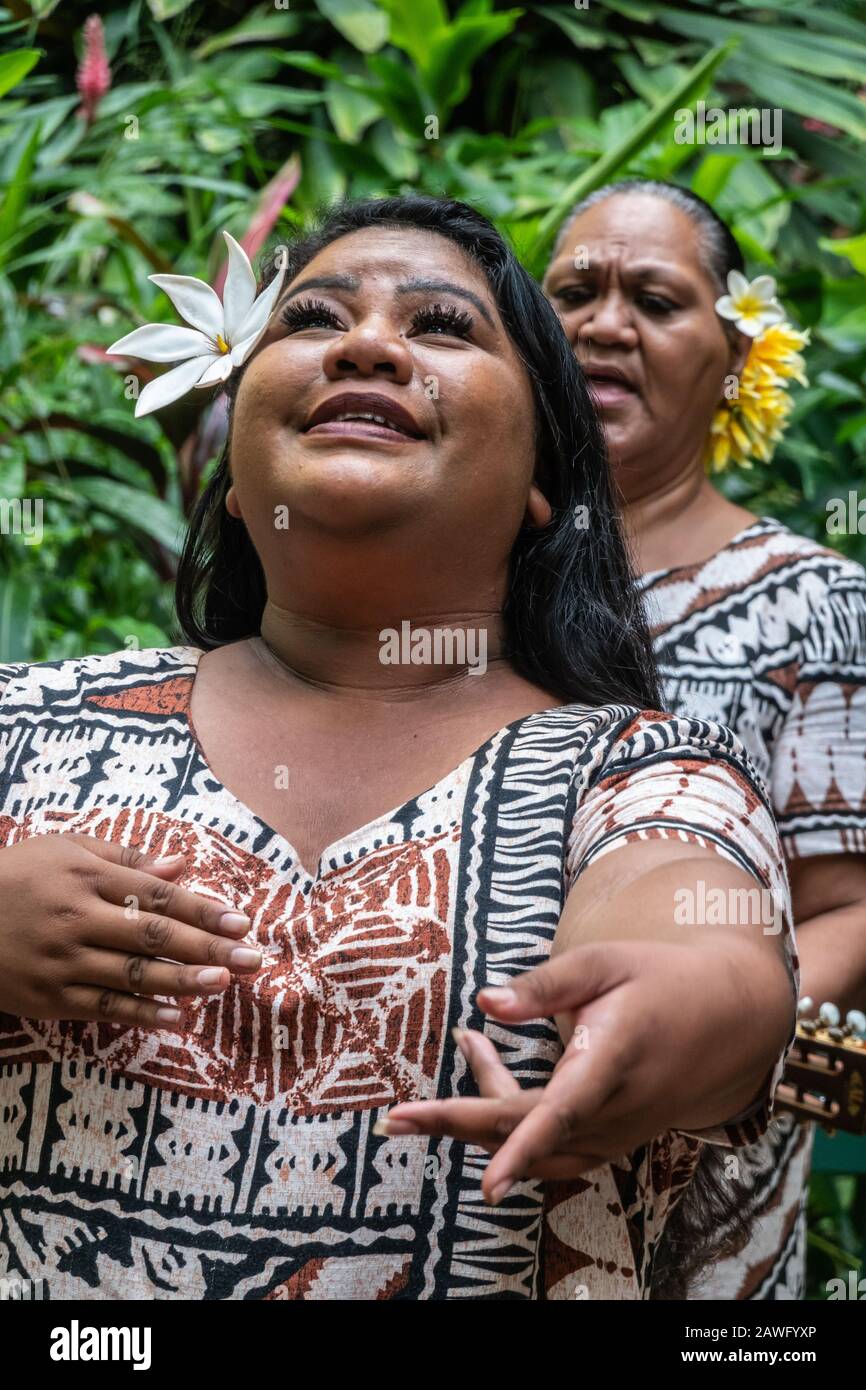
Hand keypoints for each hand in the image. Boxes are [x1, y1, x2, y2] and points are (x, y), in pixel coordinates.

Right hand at [0, 833, 260, 1026]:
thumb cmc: (17, 875)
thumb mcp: (65, 850)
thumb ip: (125, 858)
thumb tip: (181, 865)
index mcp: (85, 876)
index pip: (154, 895)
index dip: (200, 911)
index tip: (240, 923)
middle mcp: (76, 918)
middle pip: (151, 935)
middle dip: (206, 948)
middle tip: (251, 959)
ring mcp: (61, 961)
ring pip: (131, 975)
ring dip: (181, 982)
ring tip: (223, 985)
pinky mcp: (47, 997)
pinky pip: (103, 1008)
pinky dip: (142, 1014)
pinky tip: (178, 1018)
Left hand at [379, 938, 791, 1202]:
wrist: (727, 1017)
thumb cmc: (659, 979)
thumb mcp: (604, 962)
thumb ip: (544, 984)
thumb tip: (486, 1002)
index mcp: (614, 1060)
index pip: (563, 1114)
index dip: (523, 1149)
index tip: (489, 1183)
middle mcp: (617, 1110)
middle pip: (527, 1134)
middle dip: (457, 1125)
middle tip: (396, 1119)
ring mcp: (618, 1132)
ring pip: (536, 1146)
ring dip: (483, 1116)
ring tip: (468, 1045)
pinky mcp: (614, 1139)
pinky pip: (553, 1148)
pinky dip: (513, 1125)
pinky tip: (491, 1075)